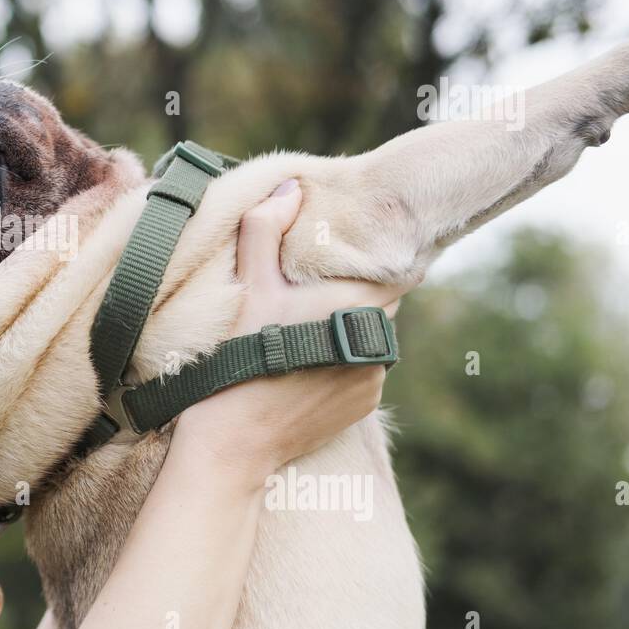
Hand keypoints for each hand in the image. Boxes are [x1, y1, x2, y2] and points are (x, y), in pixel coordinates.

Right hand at [173, 179, 414, 484]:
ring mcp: (376, 377)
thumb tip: (290, 187)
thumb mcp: (247, 284)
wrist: (235, 441)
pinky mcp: (366, 406)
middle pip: (380, 300)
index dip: (372, 257)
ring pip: (371, 334)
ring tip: (304, 331)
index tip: (346, 257)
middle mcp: (380, 339)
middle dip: (353, 292)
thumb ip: (266, 229)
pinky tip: (306, 366)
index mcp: (360, 301)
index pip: (393, 266)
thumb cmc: (238, 356)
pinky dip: (343, 363)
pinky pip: (364, 370)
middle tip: (310, 293)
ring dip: (348, 328)